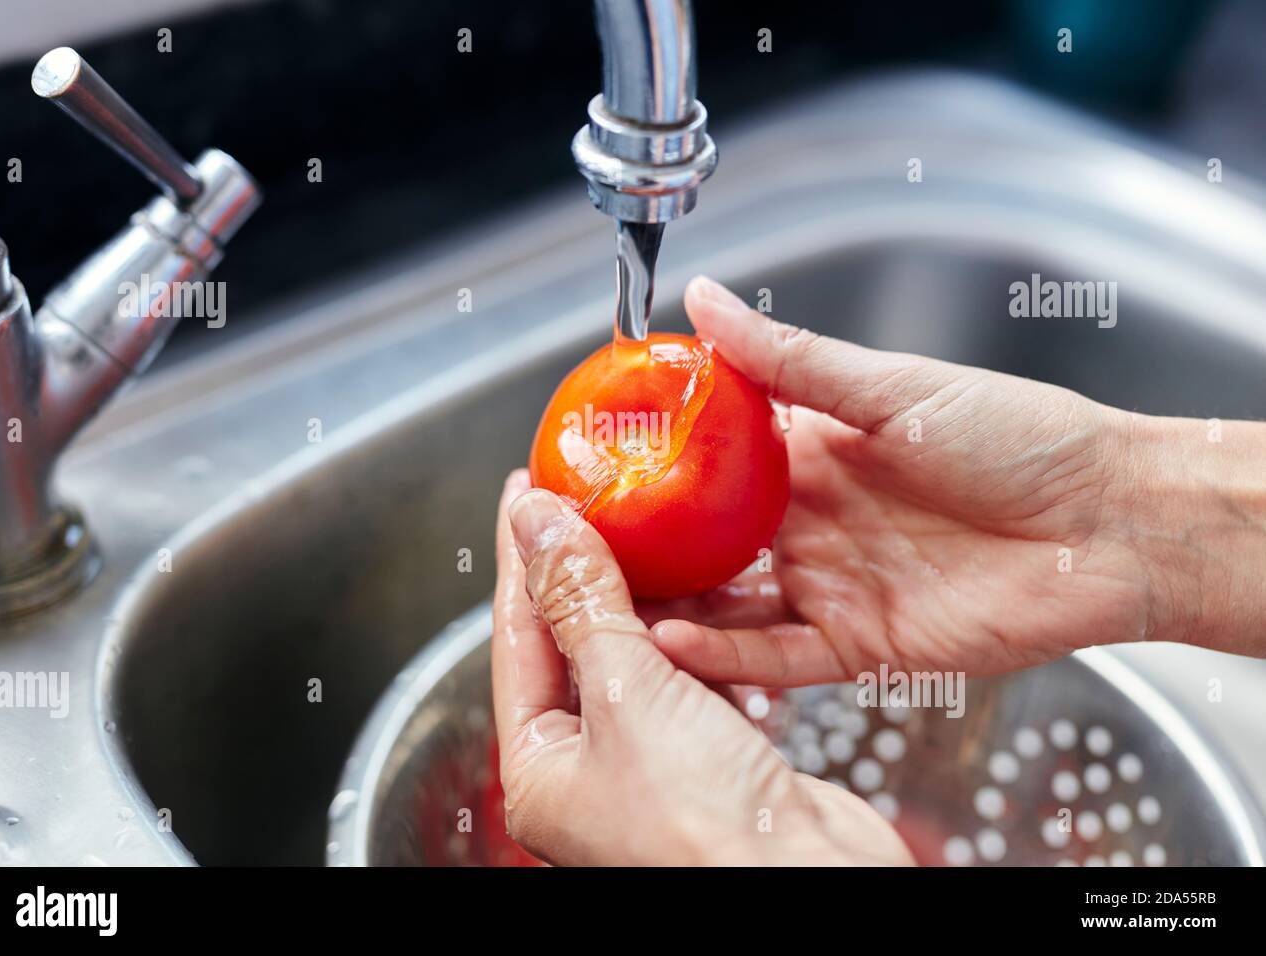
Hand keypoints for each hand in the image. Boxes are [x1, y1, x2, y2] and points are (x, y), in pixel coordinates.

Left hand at [491, 469, 913, 865]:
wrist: (807, 886)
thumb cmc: (703, 828)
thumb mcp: (627, 693)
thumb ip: (584, 602)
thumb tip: (535, 523)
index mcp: (539, 767)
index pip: (515, 635)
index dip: (521, 556)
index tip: (526, 490)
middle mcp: (588, 769)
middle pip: (571, 642)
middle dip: (579, 567)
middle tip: (584, 492)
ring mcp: (651, 764)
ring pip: (634, 656)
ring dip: (641, 593)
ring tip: (644, 522)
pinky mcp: (710, 756)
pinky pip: (688, 677)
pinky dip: (695, 631)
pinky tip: (703, 587)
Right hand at [643, 276, 1265, 684]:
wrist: (1109, 524)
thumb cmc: (1021, 438)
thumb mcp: (892, 386)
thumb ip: (791, 358)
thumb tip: (708, 299)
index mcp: (815, 452)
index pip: (713, 459)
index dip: (655, 461)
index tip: (593, 457)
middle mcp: (813, 521)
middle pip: (708, 540)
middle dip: (646, 547)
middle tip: (573, 545)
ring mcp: (832, 584)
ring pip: (728, 603)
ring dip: (669, 608)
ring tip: (599, 605)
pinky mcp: (857, 644)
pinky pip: (775, 653)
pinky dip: (724, 655)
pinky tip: (672, 645)